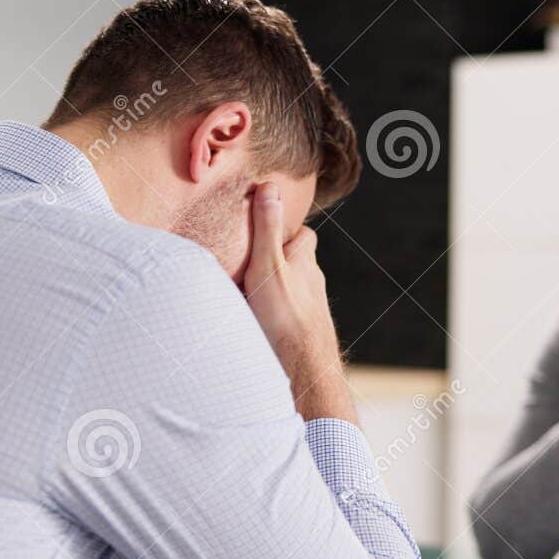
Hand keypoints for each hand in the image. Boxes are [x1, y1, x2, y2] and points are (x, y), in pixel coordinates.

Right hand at [242, 183, 355, 423]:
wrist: (304, 371)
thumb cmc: (285, 317)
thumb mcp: (269, 266)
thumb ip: (267, 229)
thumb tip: (270, 187)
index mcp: (304, 263)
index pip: (303, 236)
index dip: (287, 230)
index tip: (266, 226)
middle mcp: (311, 285)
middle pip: (296, 265)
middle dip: (278, 263)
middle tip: (250, 263)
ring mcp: (309, 311)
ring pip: (291, 293)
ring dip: (273, 292)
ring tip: (247, 294)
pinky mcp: (302, 334)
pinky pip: (286, 318)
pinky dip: (273, 316)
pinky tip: (256, 324)